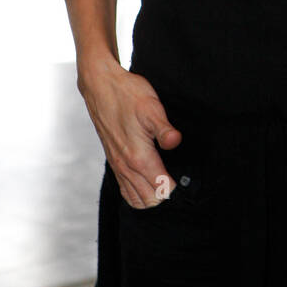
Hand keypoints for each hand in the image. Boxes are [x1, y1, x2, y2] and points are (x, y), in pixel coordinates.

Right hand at [77, 55, 182, 208]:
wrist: (101, 86)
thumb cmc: (127, 94)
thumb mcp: (152, 107)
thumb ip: (164, 129)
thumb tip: (176, 142)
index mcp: (138, 156)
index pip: (161, 188)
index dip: (176, 187)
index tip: (185, 177)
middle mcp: (126, 166)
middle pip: (149, 200)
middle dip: (165, 195)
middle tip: (177, 179)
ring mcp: (117, 165)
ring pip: (136, 198)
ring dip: (152, 196)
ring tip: (164, 182)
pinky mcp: (113, 161)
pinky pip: (125, 189)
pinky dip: (137, 193)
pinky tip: (147, 182)